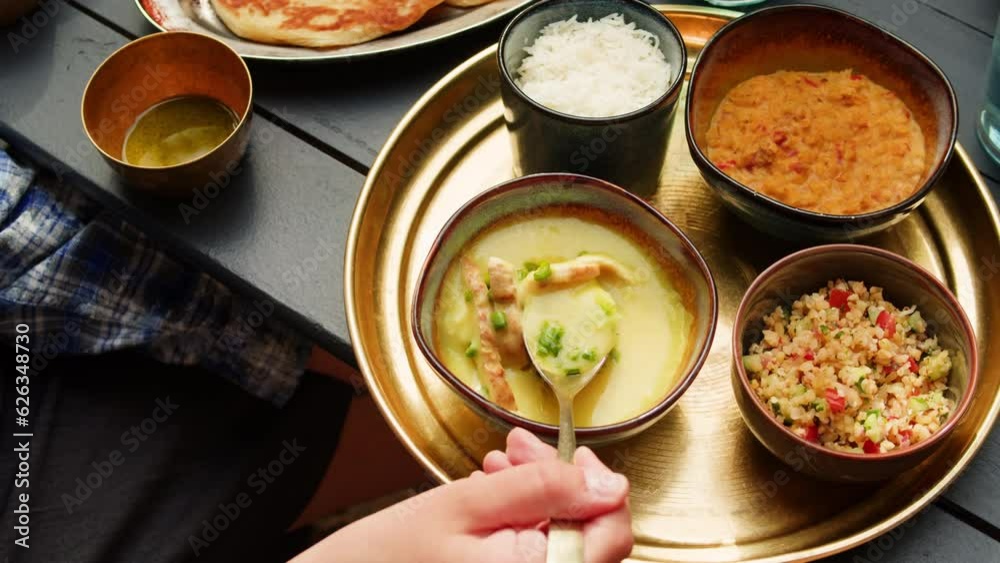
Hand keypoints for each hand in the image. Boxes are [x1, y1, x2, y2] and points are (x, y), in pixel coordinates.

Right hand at [291, 428, 632, 562]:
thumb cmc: (389, 554)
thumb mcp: (467, 505)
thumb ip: (543, 491)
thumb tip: (609, 485)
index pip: (613, 536)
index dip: (602, 487)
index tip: (573, 454)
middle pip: (588, 537)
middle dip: (558, 483)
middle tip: (518, 449)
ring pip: (561, 542)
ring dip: (537, 497)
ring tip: (496, 467)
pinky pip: (534, 555)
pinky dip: (521, 522)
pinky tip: (491, 497)